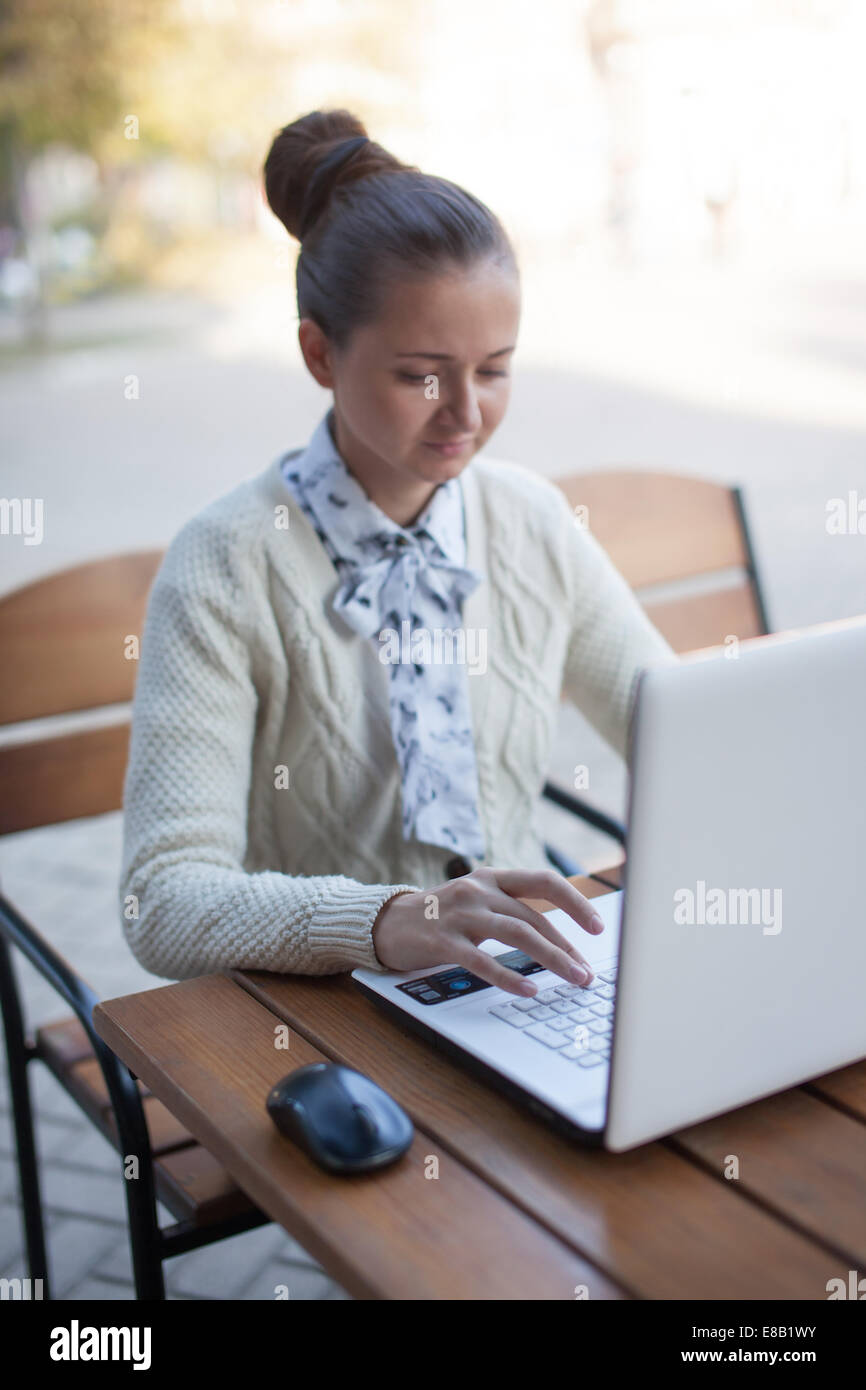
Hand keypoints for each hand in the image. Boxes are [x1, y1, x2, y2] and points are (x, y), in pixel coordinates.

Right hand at [371, 866, 604, 997]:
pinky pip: (482, 960)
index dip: (575, 901)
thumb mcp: (476, 903)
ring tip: (574, 978)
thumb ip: (510, 912)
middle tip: (587, 973)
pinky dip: (508, 976)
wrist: (384, 923)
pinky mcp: (442, 940)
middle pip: (534, 916)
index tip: (598, 926)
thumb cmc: (438, 918)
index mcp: (491, 878)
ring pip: (517, 934)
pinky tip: (528, 989)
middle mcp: (478, 890)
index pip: (543, 881)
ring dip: (551, 959)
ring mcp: (459, 913)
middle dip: (567, 947)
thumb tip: (559, 941)